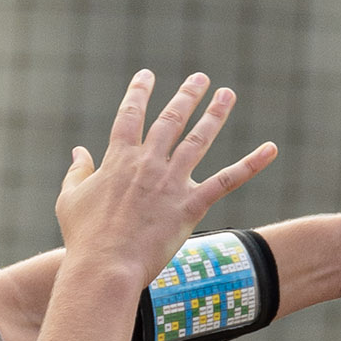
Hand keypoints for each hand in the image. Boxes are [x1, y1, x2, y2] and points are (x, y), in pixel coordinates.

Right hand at [56, 69, 277, 283]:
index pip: (130, 116)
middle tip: (200, 78)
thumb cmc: (84, 237)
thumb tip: (78, 151)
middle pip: (171, 120)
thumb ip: (77, 172)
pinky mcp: (191, 205)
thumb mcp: (69, 200)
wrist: (105, 265)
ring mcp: (172, 182)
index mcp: (118, 159)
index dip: (138, 92)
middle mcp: (148, 163)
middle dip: (186, 96)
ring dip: (215, 114)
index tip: (147, 75)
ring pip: (198, 140)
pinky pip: (227, 180)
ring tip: (226, 94)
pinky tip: (270, 148)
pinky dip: (251, 164)